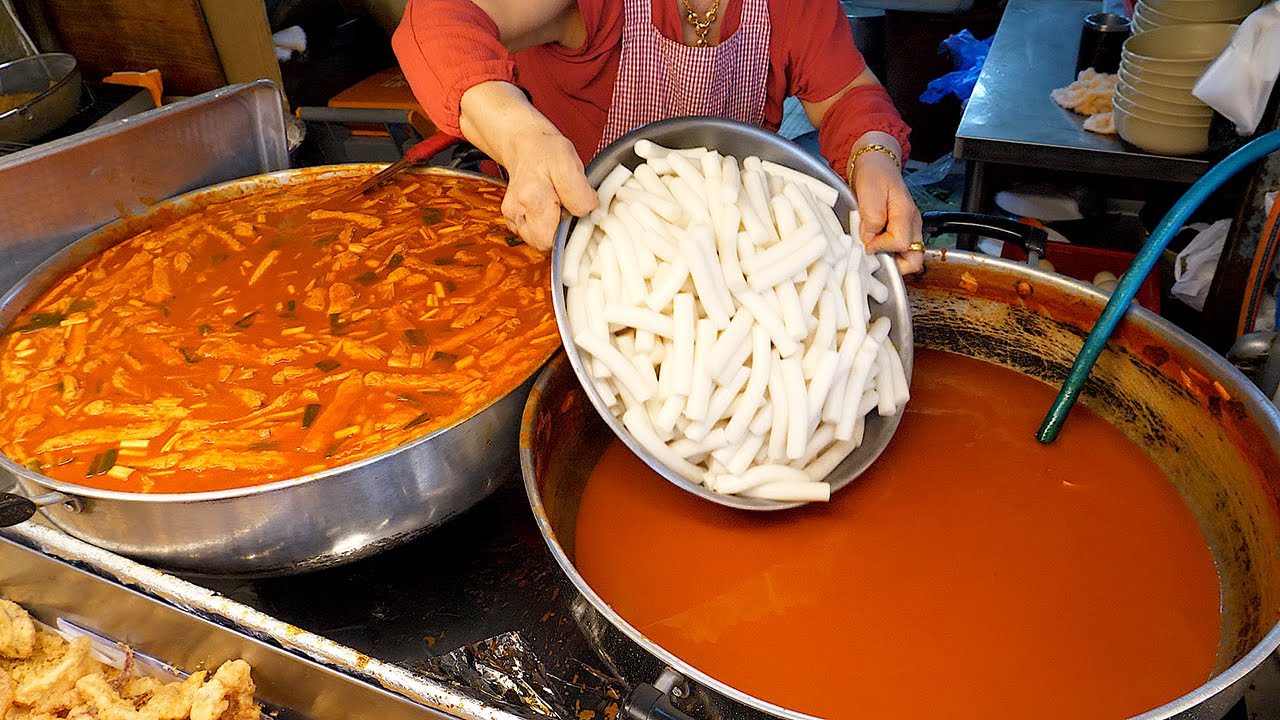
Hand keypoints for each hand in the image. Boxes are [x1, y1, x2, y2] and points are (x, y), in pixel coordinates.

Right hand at [458, 81, 596, 252]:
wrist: (523, 143)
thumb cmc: (547, 151)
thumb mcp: (570, 162)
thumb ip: (580, 192)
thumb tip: (588, 215)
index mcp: (534, 196)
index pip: (559, 235)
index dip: (574, 225)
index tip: (579, 208)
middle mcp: (518, 209)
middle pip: (546, 244)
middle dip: (561, 232)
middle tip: (567, 208)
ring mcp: (512, 215)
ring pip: (539, 242)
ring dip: (552, 230)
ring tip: (556, 206)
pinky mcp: (511, 219)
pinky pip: (532, 236)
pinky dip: (542, 228)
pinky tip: (546, 209)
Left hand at [852, 150, 923, 274]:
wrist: (876, 164)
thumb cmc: (874, 174)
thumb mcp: (869, 191)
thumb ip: (872, 217)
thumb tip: (870, 241)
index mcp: (906, 214)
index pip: (901, 243)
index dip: (880, 247)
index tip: (866, 240)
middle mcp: (913, 224)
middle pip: (914, 260)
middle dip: (892, 264)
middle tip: (873, 253)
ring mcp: (910, 229)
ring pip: (908, 259)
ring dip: (889, 260)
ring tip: (872, 247)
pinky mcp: (902, 231)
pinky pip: (900, 252)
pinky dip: (887, 254)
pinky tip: (874, 243)